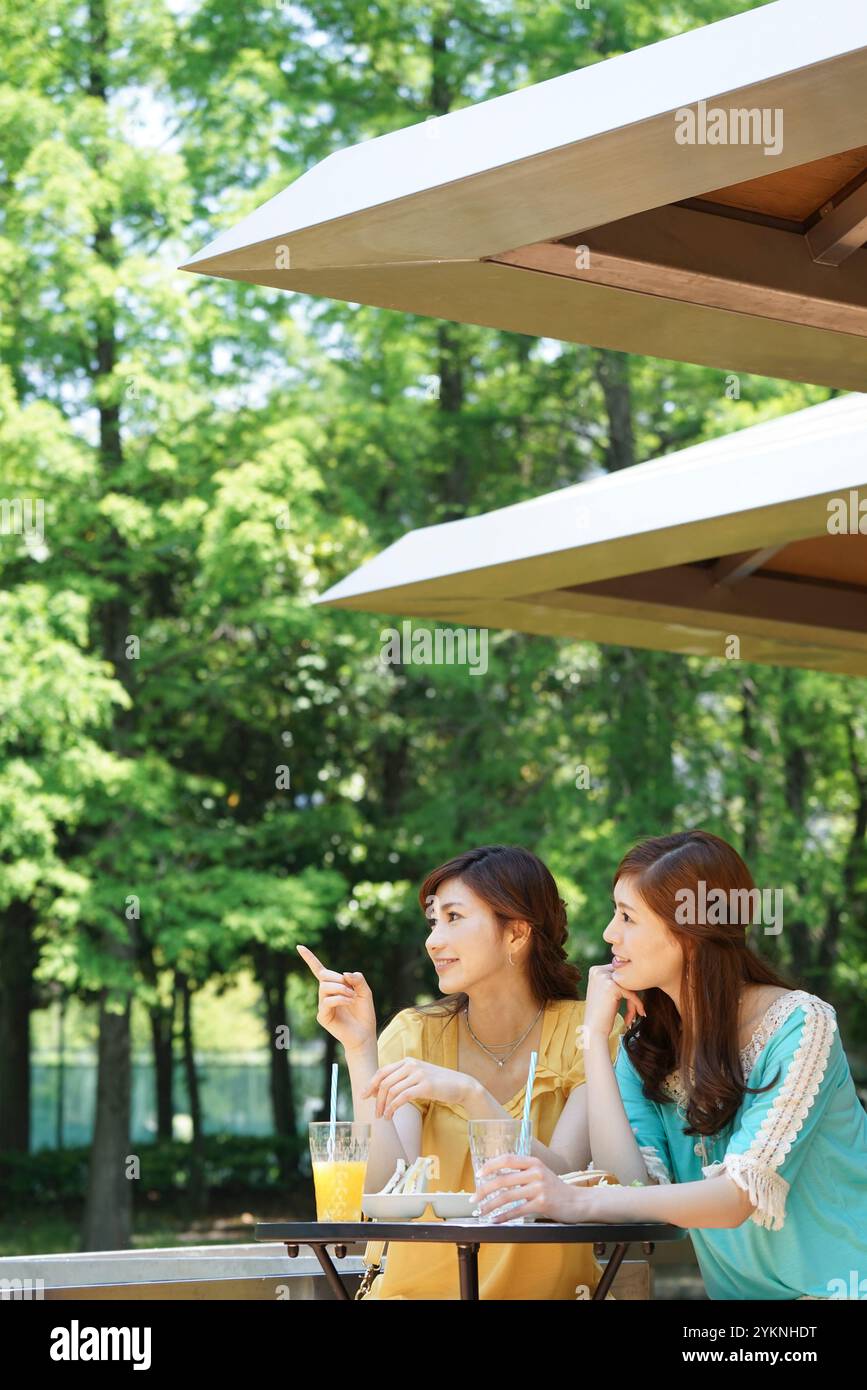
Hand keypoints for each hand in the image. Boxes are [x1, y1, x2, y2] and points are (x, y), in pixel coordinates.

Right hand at [296, 944, 375, 1051]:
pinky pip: (327, 1001)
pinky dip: (340, 998)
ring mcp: (322, 1005)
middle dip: (338, 978)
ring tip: (352, 997)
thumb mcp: (366, 992)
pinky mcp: (322, 1016)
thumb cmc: (364, 1013)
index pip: (318, 969)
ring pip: (325, 987)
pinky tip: (349, 1002)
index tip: (299, 946)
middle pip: (323, 976)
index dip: (309, 958)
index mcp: (334, 986)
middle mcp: (325, 995)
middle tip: (351, 988)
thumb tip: (345, 973)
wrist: (365, 1034)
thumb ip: (358, 980)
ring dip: (341, 989)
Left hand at [360, 1056, 475, 1118]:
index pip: (382, 1071)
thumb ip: (402, 1079)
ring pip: (391, 1090)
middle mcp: (411, 1064)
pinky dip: (393, 1107)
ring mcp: (418, 1074)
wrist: (461, 1085)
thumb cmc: (438, 1084)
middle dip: (375, 1098)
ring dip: (383, 1106)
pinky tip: (390, 1115)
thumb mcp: (418, 1077)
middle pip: (384, 1081)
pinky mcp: (425, 1085)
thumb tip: (380, 1091)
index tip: (363, 1096)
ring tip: (383, 1117)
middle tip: (374, 1113)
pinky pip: (402, 1097)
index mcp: (407, 1061)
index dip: (370, 1084)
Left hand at [472, 1154, 585, 1223]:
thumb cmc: (556, 1189)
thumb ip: (523, 1173)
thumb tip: (496, 1178)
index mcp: (533, 1162)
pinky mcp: (542, 1203)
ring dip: (491, 1205)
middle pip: (503, 1179)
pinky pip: (517, 1211)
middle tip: (474, 1199)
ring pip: (507, 1196)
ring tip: (482, 1211)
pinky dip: (503, 1216)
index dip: (490, 1166)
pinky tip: (496, 1220)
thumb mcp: (540, 1174)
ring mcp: (539, 1188)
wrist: (578, 1202)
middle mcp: (536, 1172)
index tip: (478, 1174)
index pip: (507, 1159)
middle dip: (484, 1190)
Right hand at [584, 962, 645, 1038]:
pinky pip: (631, 993)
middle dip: (632, 993)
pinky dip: (637, 1004)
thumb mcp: (606, 992)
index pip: (620, 971)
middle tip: (634, 1010)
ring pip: (630, 985)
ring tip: (634, 1013)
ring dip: (635, 1001)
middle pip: (625, 977)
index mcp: (595, 969)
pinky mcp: (611, 986)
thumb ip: (615, 979)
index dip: (627, 986)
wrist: (594, 1030)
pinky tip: (639, 1013)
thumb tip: (635, 970)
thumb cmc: (602, 1014)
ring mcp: (603, 977)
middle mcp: (597, 970)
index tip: (631, 1002)